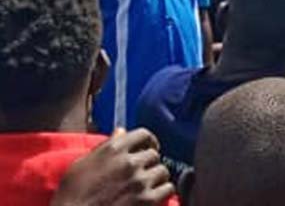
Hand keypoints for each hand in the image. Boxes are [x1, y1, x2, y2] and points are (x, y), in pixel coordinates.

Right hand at [52, 128, 174, 205]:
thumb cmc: (71, 195)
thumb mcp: (81, 164)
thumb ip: (104, 146)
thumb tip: (121, 131)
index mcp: (113, 149)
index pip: (143, 134)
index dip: (148, 141)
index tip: (148, 148)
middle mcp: (129, 161)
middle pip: (154, 154)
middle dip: (149, 163)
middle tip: (143, 173)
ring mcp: (139, 181)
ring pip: (163, 171)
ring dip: (156, 178)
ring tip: (146, 186)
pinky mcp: (147, 200)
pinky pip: (167, 189)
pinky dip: (162, 193)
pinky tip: (153, 197)